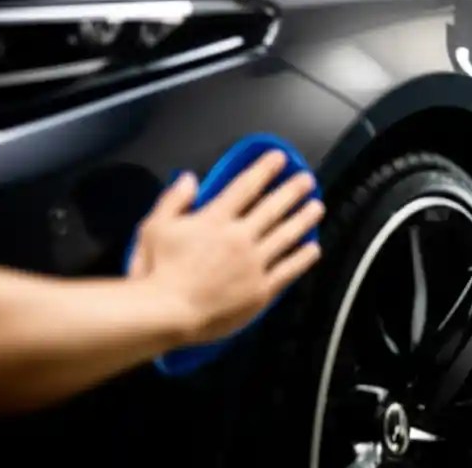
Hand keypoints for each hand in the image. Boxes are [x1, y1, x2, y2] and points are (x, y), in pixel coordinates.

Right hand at [128, 150, 323, 344]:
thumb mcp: (154, 227)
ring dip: (304, 218)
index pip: (246, 186)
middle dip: (292, 190)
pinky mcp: (261, 289)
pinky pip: (288, 269)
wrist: (167, 313)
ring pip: (287, 235)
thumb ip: (173, 200)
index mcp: (215, 219)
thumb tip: (189, 178)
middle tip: (307, 179)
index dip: (265, 169)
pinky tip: (313, 248)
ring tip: (317, 206)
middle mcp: (240, 236)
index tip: (280, 157)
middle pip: (273, 207)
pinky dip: (303, 257)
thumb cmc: (157, 271)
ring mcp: (254, 263)